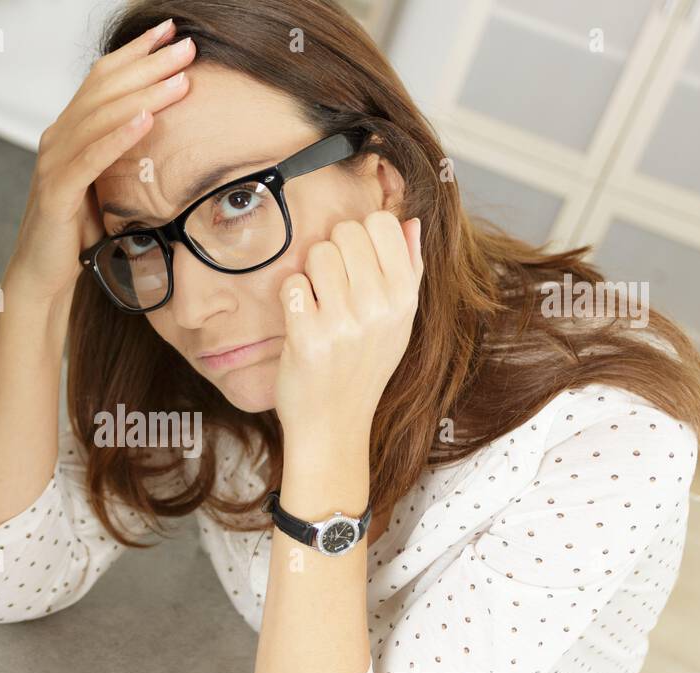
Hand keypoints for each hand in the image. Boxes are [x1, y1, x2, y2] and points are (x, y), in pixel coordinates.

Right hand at [2, 18, 195, 311]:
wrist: (42, 275)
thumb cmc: (76, 232)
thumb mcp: (104, 185)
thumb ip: (119, 155)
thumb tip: (160, 132)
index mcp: (69, 132)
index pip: (103, 79)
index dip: (136, 52)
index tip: (171, 33)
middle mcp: (57, 138)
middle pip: (105, 88)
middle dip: (148, 64)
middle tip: (186, 47)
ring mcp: (54, 163)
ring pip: (100, 116)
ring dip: (143, 94)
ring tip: (180, 81)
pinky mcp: (57, 192)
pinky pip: (91, 158)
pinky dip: (120, 135)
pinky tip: (147, 120)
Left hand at [275, 212, 422, 456]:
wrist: (334, 424)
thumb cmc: (364, 367)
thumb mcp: (399, 322)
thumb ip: (408, 270)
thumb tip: (409, 222)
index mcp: (404, 298)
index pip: (381, 222)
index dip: (361, 236)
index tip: (355, 264)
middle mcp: (378, 307)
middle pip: (345, 232)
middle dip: (333, 253)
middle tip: (332, 289)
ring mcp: (343, 322)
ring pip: (316, 254)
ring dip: (310, 275)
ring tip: (318, 306)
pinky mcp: (307, 336)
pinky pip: (291, 283)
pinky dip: (290, 297)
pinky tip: (301, 320)